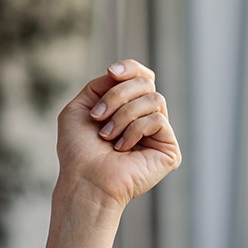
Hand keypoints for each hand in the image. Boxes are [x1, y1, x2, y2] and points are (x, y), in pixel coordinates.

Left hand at [54, 59, 181, 209]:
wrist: (84, 179)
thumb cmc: (78, 150)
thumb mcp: (80, 108)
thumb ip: (100, 85)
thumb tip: (121, 73)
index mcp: (128, 108)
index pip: (142, 76)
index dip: (130, 68)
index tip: (112, 72)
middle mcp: (146, 118)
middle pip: (146, 82)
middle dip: (117, 95)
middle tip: (97, 116)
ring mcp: (159, 134)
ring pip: (154, 98)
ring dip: (123, 114)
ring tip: (107, 136)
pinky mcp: (169, 150)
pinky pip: (157, 120)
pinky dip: (134, 130)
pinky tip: (121, 147)